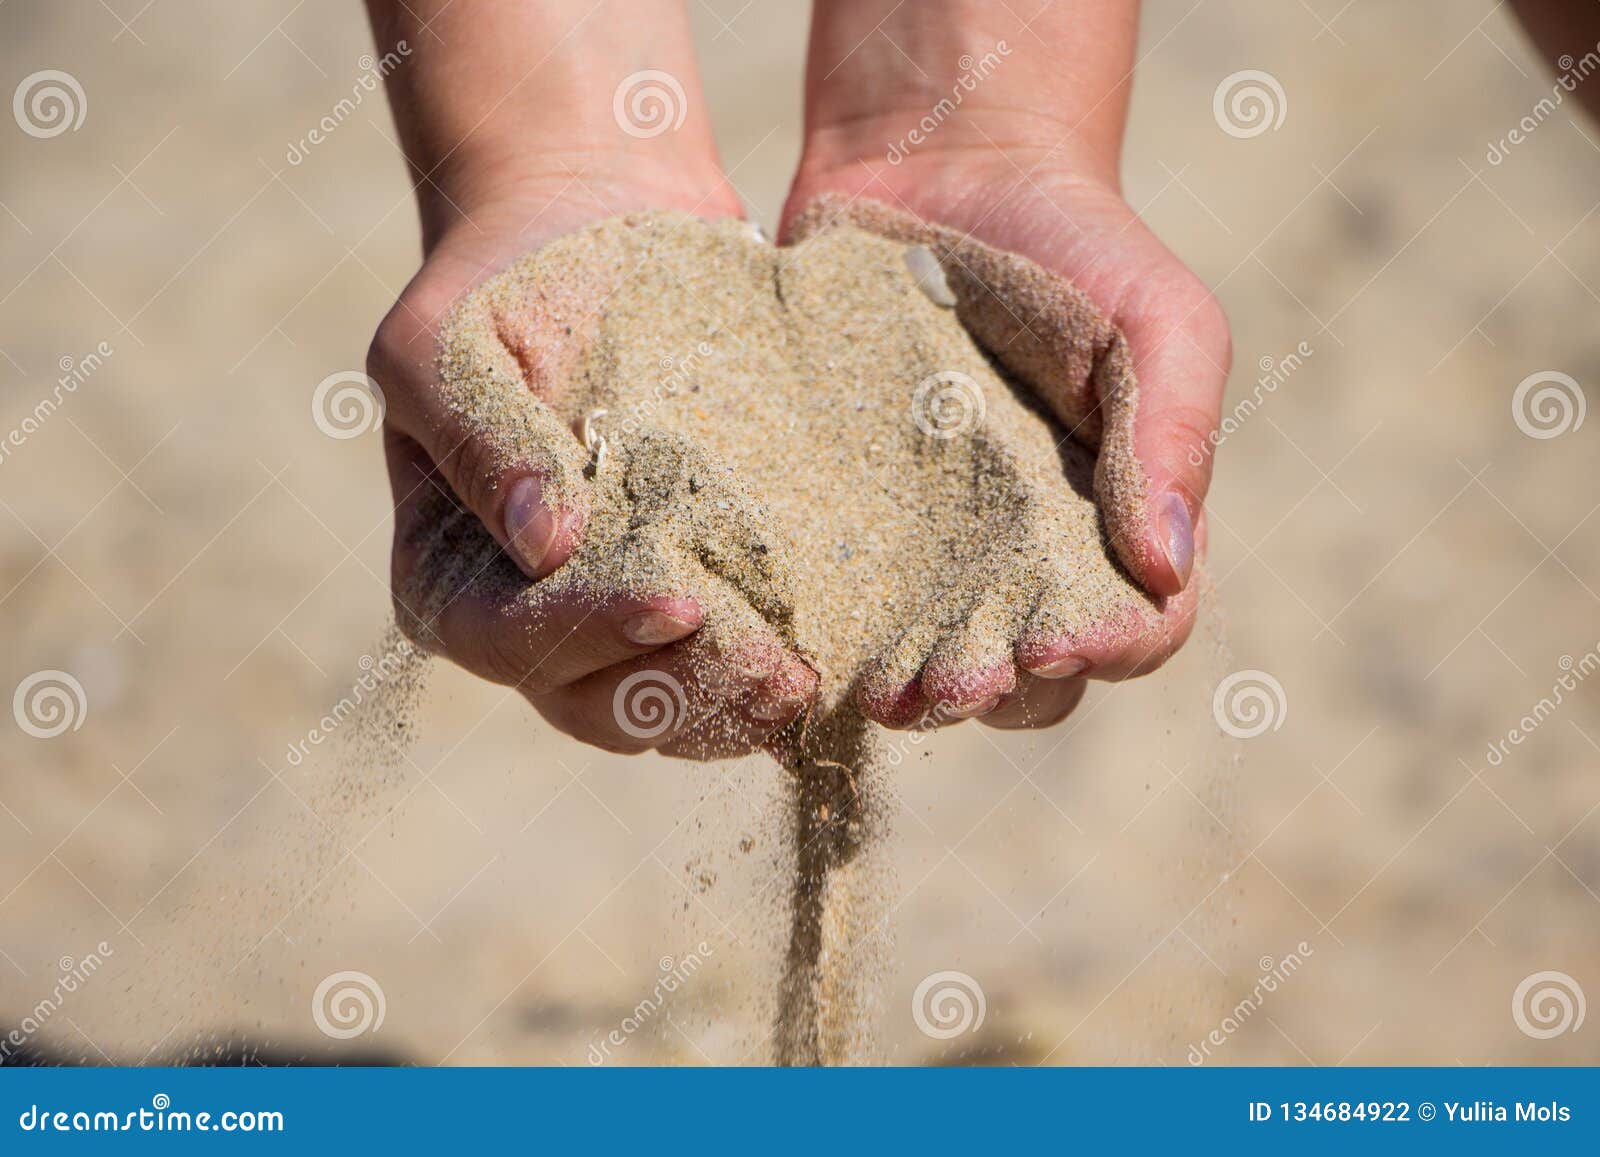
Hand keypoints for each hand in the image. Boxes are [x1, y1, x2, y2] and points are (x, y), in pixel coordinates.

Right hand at [364, 1, 817, 757]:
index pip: (506, 636)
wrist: (594, 237)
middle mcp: (532, 622)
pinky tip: (842, 662)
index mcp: (453, 578)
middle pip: (595, 701)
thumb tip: (545, 542)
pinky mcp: (700, 601)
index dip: (589, 632)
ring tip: (816, 681)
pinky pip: (731, 665)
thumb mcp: (450, 338)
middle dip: (691, 693)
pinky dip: (777, 668)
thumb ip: (480, 434)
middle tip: (782, 676)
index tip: (680, 602)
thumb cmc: (504, 286)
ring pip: (671, 705)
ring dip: (744, 701)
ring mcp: (618, 620)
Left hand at [783, 0, 1229, 728]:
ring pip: (935, 659)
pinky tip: (805, 646)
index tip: (1063, 644)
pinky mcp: (849, 521)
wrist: (945, 168)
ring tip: (881, 692)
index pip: (1138, 630)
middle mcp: (1026, 561)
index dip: (1108, 651)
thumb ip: (1177, 432)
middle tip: (953, 685)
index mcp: (1118, 528)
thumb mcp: (1159, 317)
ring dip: (914, 692)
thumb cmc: (1078, 248)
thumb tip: (1169, 569)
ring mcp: (934, 549)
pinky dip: (830, 636)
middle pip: (1030, 677)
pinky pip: (843, 601)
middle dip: (997, 693)